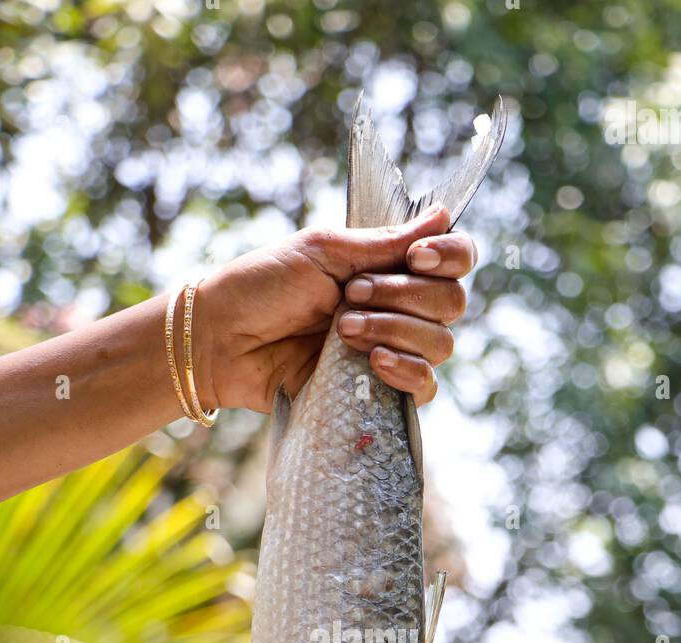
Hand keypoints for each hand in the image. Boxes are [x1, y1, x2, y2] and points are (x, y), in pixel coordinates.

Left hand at [195, 205, 476, 412]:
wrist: (223, 341)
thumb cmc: (264, 286)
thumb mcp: (324, 252)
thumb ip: (386, 243)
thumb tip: (444, 215)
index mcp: (390, 264)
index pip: (456, 259)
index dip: (450, 257)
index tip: (417, 258)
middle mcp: (400, 306)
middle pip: (452, 303)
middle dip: (404, 296)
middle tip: (350, 296)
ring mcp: (392, 349)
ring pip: (439, 344)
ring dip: (394, 330)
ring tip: (342, 330)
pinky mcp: (378, 391)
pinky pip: (425, 388)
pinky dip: (406, 372)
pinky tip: (373, 363)